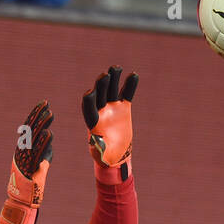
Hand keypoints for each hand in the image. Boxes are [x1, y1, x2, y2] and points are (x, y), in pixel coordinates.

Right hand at [1, 101, 53, 223]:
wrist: (22, 200)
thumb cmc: (32, 180)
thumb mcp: (39, 160)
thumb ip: (43, 148)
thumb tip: (48, 135)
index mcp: (22, 148)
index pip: (28, 127)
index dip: (35, 114)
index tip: (44, 104)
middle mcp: (21, 151)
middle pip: (29, 129)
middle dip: (38, 116)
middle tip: (47, 105)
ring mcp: (25, 159)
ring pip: (33, 138)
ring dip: (42, 125)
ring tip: (50, 114)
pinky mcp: (30, 167)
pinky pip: (37, 153)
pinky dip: (43, 142)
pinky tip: (49, 133)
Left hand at [82, 65, 136, 182]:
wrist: (117, 153)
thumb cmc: (105, 156)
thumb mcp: (100, 154)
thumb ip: (98, 148)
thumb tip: (95, 141)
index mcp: (92, 122)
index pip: (89, 108)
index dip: (89, 100)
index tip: (91, 92)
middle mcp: (100, 111)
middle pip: (100, 95)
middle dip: (101, 85)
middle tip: (105, 75)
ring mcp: (112, 108)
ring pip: (112, 90)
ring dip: (114, 79)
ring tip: (116, 67)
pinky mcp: (123, 108)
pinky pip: (126, 94)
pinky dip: (130, 85)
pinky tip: (134, 75)